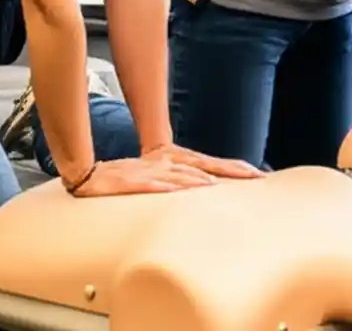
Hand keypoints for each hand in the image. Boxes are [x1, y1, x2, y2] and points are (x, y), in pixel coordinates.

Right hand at [67, 145, 263, 197]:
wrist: (93, 174)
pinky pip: (155, 184)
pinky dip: (170, 186)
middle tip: (255, 177)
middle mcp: (168, 162)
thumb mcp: (161, 177)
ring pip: (184, 174)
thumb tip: (211, 189)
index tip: (259, 174)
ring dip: (205, 179)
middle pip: (207, 165)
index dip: (236, 168)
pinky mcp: (135, 180)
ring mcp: (152, 170)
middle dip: (232, 171)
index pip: (213, 163)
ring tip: (226, 185)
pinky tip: (183, 190)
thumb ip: (184, 181)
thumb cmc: (130, 177)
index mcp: (176, 160)